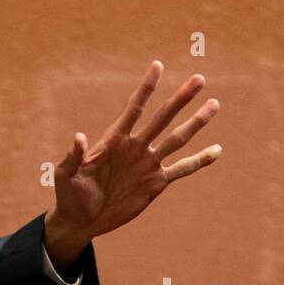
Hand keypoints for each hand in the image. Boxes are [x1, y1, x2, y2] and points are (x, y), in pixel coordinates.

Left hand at [44, 61, 220, 265]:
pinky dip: (200, 160)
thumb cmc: (69, 194)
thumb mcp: (66, 175)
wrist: (82, 219)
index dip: (146, 88)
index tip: (158, 65)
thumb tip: (79, 136)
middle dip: (181, 99)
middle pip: (163, 117)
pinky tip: (217, 150)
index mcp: (114, 140)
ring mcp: (148, 163)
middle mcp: (135, 147)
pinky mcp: (156, 182)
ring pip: (178, 139)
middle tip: (199, 79)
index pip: (135, 108)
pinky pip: (183, 169)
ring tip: (214, 104)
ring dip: (196, 122)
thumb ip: (73, 156)